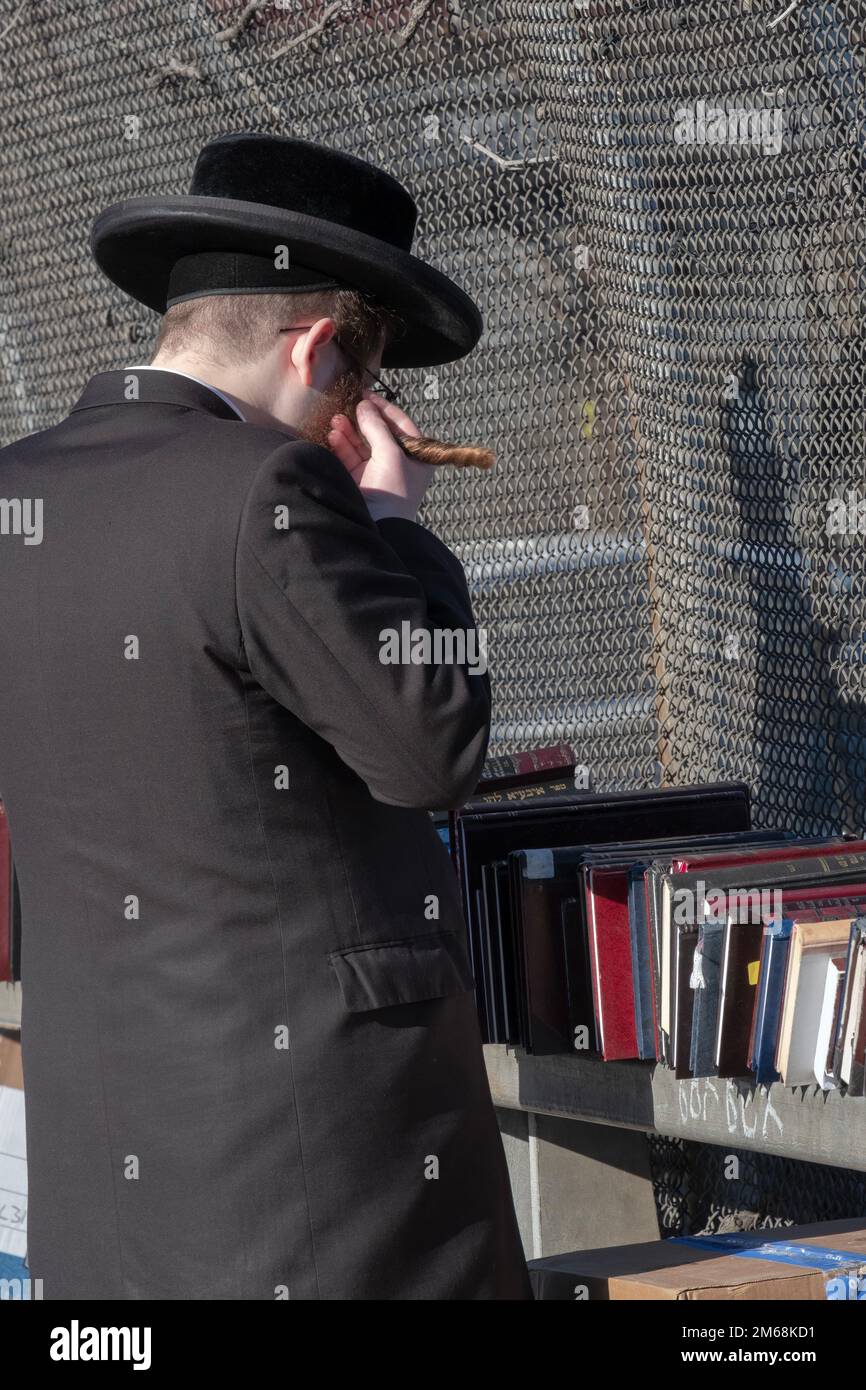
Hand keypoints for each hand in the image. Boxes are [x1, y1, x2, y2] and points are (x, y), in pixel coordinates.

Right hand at [327, 392, 432, 521]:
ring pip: (361, 443)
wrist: (378, 528)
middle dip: (362, 419)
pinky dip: (340, 444)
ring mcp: (377, 471)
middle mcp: (398, 463)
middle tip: (348, 405)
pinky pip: (348, 456)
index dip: (383, 408)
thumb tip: (365, 406)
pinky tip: (333, 434)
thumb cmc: (394, 493)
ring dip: (348, 430)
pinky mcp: (358, 480)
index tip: (366, 395)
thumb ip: (377, 427)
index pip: (400, 424)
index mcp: (416, 457)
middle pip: (378, 432)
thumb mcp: (392, 454)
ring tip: (336, 420)